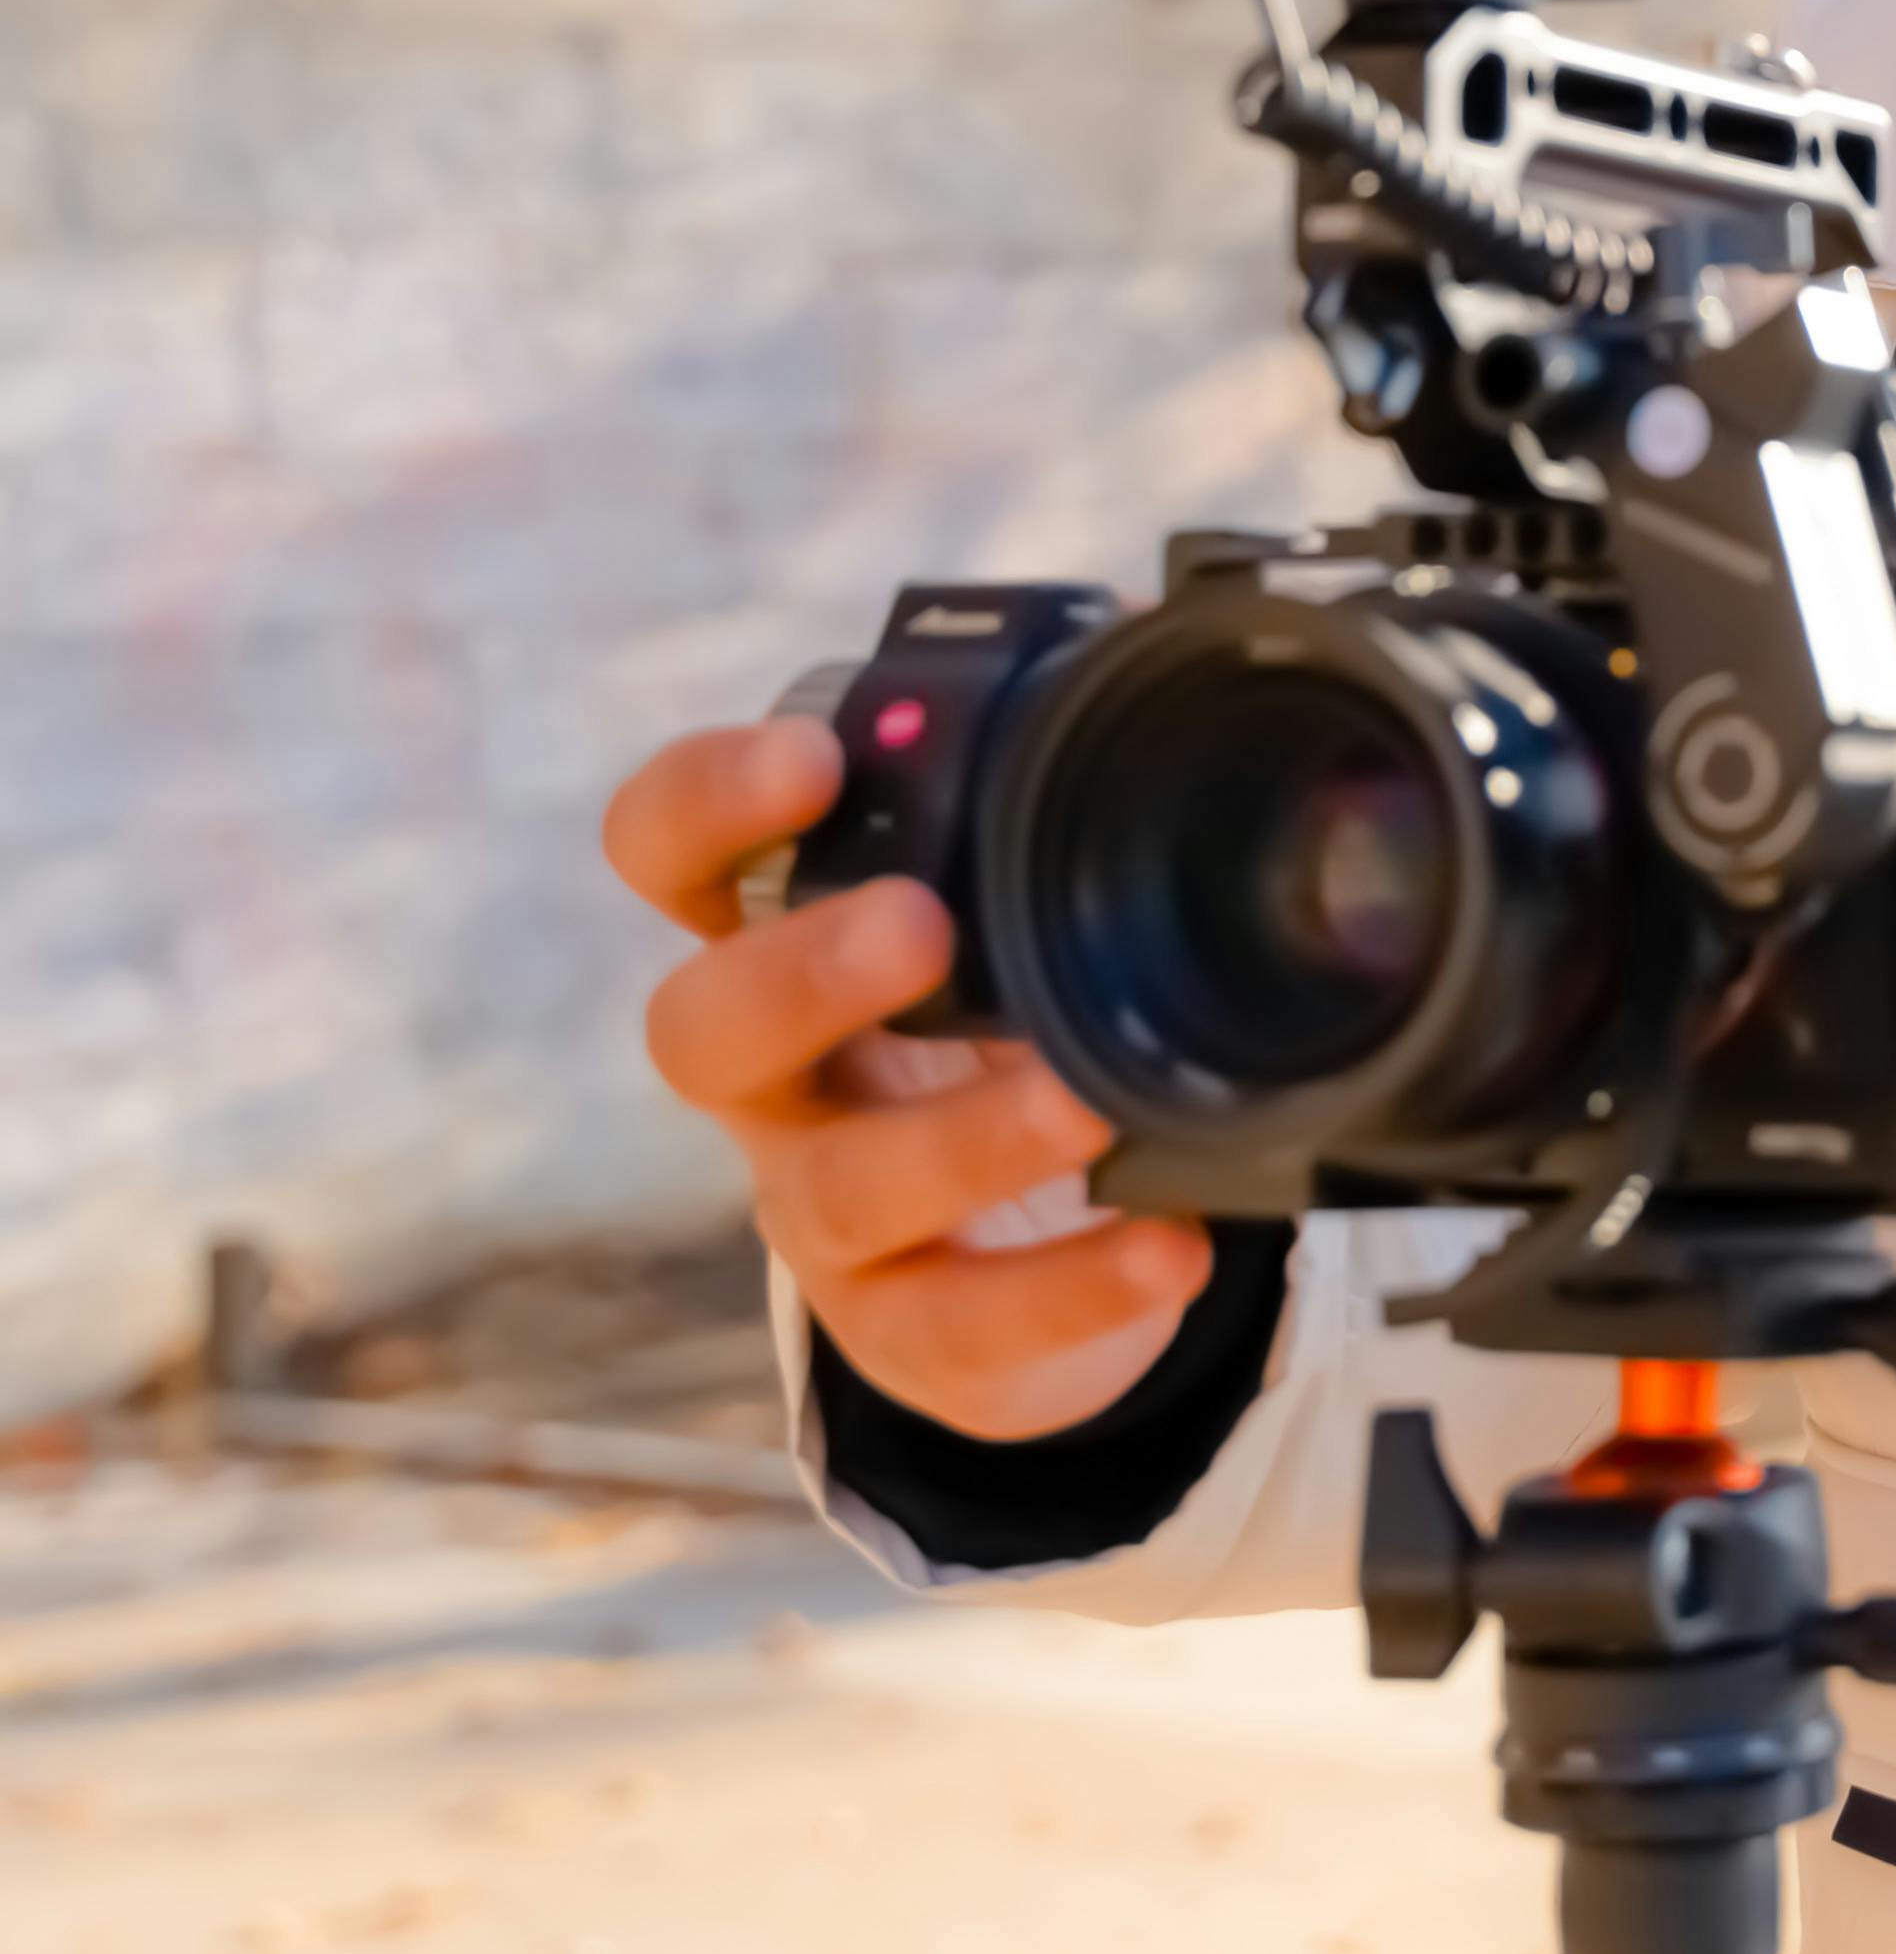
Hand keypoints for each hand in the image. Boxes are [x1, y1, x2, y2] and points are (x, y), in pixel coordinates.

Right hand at [601, 716, 1211, 1442]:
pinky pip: (963, 1327)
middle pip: (701, 1031)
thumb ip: (1053, 779)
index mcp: (778, 938)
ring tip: (1083, 1101)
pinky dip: (1069, 1289)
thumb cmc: (999, 1024)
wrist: (1027, 1247)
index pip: (669, 853)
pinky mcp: (908, 1332)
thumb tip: (1168, 620)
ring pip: (837, 1191)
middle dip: (799, 973)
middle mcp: (771, 1081)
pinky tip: (1166, 1239)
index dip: (707, 802)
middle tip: (918, 926)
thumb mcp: (1006, 906)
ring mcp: (823, 1216)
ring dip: (960, 1142)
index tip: (813, 756)